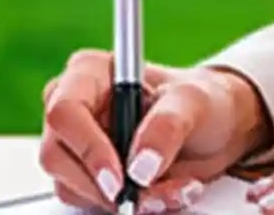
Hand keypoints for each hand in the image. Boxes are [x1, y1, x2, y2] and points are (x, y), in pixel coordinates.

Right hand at [39, 50, 270, 212]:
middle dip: (104, 184)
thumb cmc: (201, 102)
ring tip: (166, 190)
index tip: (120, 177)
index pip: (64, 112)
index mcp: (90, 73)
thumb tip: (140, 164)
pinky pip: (89, 201)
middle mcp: (76, 105)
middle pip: (56, 155)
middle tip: (146, 193)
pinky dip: (125, 206)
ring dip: (121, 199)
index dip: (88, 148)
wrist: (216, 130)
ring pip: (70, 185)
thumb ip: (167, 126)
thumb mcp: (194, 102)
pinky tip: (156, 194)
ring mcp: (77, 142)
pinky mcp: (87, 173)